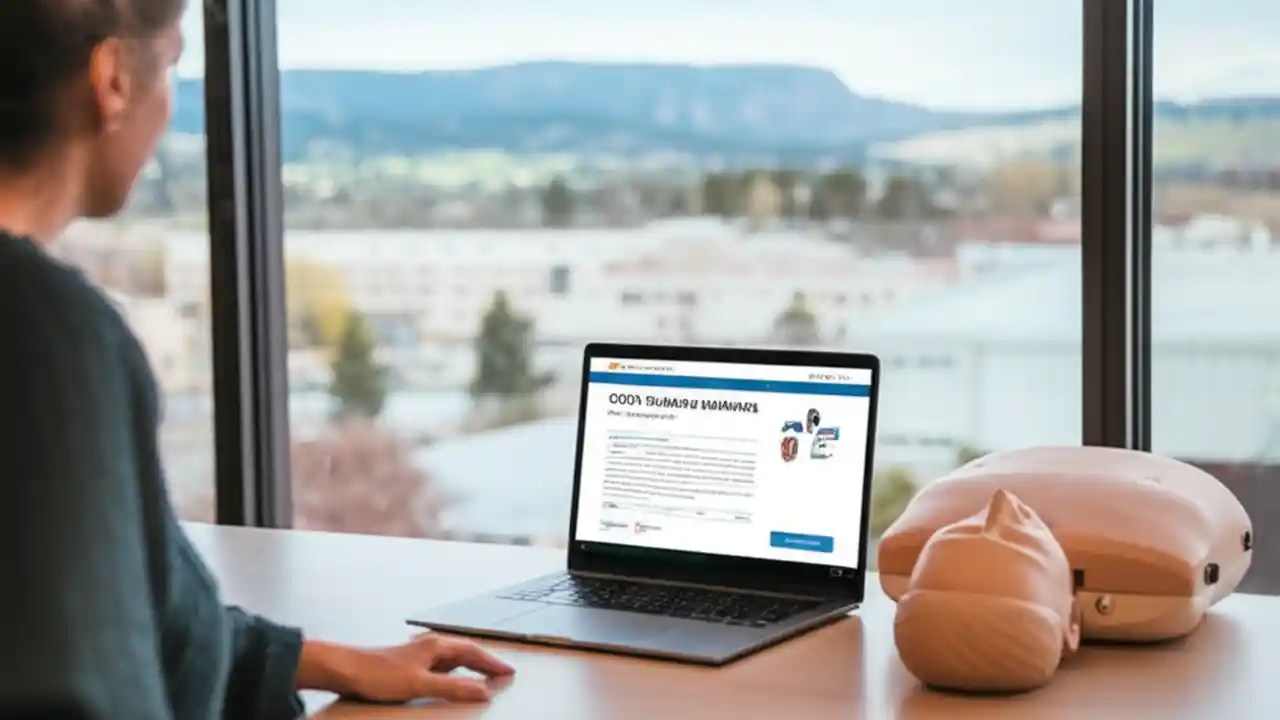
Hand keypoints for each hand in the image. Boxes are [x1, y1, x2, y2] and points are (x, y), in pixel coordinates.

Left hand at [297, 633, 514, 702]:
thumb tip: (482, 691)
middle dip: (485, 663)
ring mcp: (419, 654)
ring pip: (453, 658)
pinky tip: (451, 680)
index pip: (473, 652)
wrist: (347, 669)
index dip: (492, 663)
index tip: (508, 672)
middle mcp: (429, 646)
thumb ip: (453, 688)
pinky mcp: (409, 664)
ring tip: (483, 677)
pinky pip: (441, 666)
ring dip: (470, 666)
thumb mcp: (420, 684)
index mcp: (436, 646)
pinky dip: (454, 672)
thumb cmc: (379, 673)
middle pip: (465, 652)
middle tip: (502, 674)